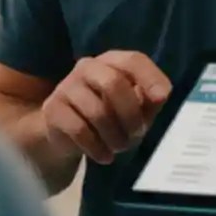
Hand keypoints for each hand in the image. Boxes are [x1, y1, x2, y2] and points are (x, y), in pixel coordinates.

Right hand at [42, 51, 171, 165]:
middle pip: (113, 84)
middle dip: (130, 114)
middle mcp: (87, 67)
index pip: (133, 60)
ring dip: (114, 136)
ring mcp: (66, 86)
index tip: (162, 99)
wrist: (66, 133)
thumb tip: (161, 96)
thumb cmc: (110, 117)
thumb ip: (150, 100)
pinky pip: (79, 129)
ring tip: (119, 146)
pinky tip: (104, 156)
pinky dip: (96, 147)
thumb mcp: (134, 108)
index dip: (150, 78)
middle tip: (136, 134)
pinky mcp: (52, 109)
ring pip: (97, 112)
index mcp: (111, 61)